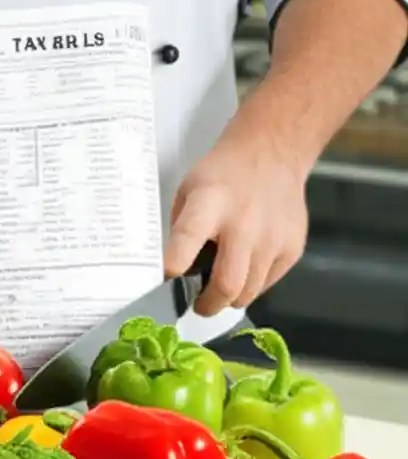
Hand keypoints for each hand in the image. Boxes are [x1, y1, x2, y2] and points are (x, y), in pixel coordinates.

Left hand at [163, 130, 309, 316]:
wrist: (272, 153)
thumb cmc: (223, 176)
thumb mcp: (188, 192)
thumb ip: (181, 230)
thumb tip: (175, 270)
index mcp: (209, 204)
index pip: (189, 237)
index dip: (174, 264)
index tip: (165, 280)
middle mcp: (243, 224)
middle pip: (227, 283)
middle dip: (208, 304)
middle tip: (198, 305)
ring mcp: (273, 239)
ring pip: (248, 291)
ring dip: (230, 298)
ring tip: (220, 288)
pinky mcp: (293, 248)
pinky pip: (267, 283)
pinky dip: (252, 285)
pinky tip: (244, 269)